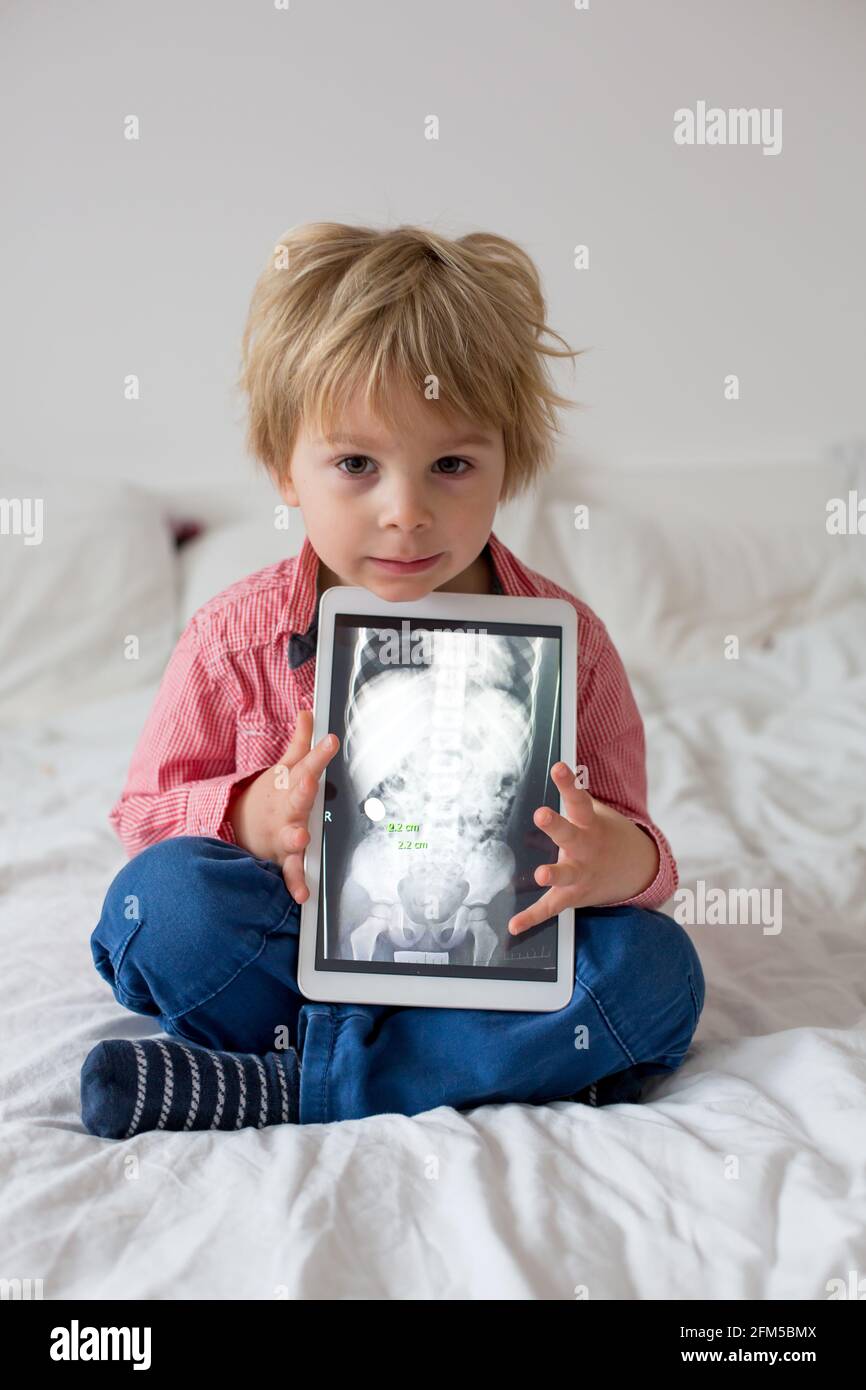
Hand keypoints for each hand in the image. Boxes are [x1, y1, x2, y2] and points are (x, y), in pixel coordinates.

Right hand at [227, 710, 339, 898]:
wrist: (240, 828)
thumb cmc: (271, 796)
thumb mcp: (284, 768)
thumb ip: (300, 743)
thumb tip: (308, 711)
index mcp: (289, 785)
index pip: (306, 764)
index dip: (318, 752)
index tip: (331, 739)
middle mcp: (286, 808)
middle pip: (297, 796)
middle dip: (303, 789)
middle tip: (309, 782)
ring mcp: (282, 832)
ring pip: (290, 835)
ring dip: (295, 837)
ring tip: (301, 838)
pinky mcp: (282, 857)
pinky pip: (290, 871)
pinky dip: (295, 882)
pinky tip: (302, 894)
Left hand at [507, 762, 660, 934]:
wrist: (638, 869)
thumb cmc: (606, 834)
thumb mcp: (597, 814)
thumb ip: (575, 799)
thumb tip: (556, 770)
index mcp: (590, 823)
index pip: (578, 800)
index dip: (568, 783)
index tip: (559, 767)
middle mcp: (586, 848)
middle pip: (570, 835)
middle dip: (556, 826)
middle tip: (541, 815)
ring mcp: (581, 874)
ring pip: (565, 874)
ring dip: (553, 874)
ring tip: (540, 874)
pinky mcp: (573, 896)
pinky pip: (551, 908)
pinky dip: (532, 918)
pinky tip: (513, 925)